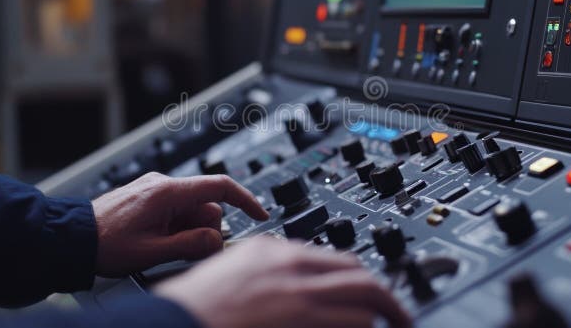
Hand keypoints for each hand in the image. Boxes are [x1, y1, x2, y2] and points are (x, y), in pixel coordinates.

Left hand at [92, 173, 268, 276]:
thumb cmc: (105, 243)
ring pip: (191, 210)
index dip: (245, 200)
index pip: (220, 186)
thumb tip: (218, 241)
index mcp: (167, 192)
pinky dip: (176, 228)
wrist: (72, 237)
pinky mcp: (148, 197)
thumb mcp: (152, 252)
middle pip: (206, 205)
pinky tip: (157, 242)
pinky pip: (175, 211)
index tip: (259, 214)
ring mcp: (154, 190)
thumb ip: (190, 245)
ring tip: (161, 248)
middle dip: (204, 230)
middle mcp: (163, 185)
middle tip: (182, 250)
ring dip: (188, 231)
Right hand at [154, 236, 411, 327]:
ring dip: (381, 311)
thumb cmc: (193, 309)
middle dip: (382, 292)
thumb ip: (263, 273)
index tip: (366, 287)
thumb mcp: (229, 274)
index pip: (331, 257)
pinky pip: (353, 321)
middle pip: (357, 271)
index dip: (356, 275)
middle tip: (397, 309)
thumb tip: (288, 288)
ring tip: (394, 323)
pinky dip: (365, 326)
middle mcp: (290, 266)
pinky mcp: (304, 320)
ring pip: (364, 295)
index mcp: (270, 251)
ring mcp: (299, 294)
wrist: (173, 326)